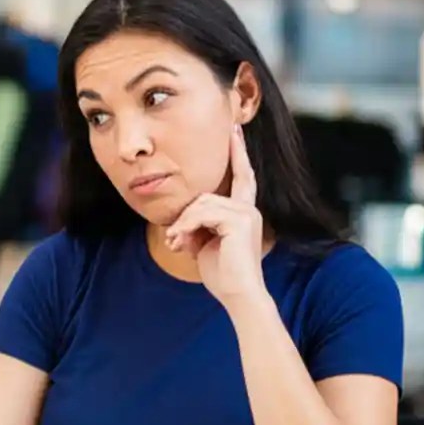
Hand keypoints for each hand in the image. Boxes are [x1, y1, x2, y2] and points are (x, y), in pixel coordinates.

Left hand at [165, 124, 266, 309]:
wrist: (239, 295)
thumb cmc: (222, 275)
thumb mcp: (204, 244)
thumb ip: (197, 225)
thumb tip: (179, 222)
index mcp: (243, 212)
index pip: (242, 176)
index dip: (238, 153)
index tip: (235, 129)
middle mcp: (248, 209)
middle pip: (205, 196)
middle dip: (185, 218)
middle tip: (175, 241)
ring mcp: (246, 214)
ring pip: (200, 204)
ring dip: (182, 225)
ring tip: (177, 245)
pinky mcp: (239, 221)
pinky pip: (202, 213)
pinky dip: (186, 227)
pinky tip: (182, 244)